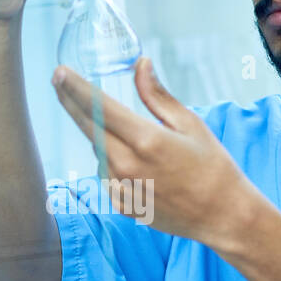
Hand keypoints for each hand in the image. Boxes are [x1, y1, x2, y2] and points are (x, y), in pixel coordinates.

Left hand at [51, 57, 260, 248]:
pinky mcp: (121, 204)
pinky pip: (106, 174)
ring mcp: (121, 188)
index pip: (100, 108)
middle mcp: (127, 165)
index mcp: (146, 140)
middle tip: (58, 81)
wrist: (221, 215)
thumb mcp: (190, 124)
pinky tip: (135, 162)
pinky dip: (111, 161)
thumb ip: (157, 95)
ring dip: (100, 134)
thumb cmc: (212, 166)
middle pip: (88, 127)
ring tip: (124, 131)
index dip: (76, 87)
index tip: (59, 72)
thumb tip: (140, 64)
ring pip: (97, 150)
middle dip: (71, 101)